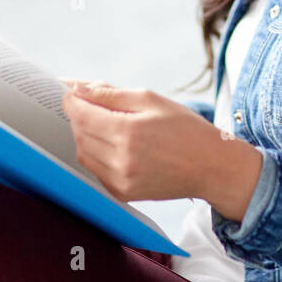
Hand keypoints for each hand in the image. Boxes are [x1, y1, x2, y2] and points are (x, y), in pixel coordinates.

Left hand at [60, 80, 262, 218]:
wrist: (210, 166)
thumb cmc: (185, 128)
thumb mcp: (151, 99)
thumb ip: (110, 94)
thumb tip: (76, 88)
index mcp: (127, 131)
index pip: (80, 113)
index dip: (71, 99)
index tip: (71, 91)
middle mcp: (120, 159)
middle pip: (79, 132)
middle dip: (80, 115)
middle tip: (93, 104)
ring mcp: (120, 180)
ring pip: (83, 153)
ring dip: (86, 135)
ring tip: (107, 124)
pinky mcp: (122, 194)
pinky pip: (94, 170)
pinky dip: (96, 154)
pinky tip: (114, 145)